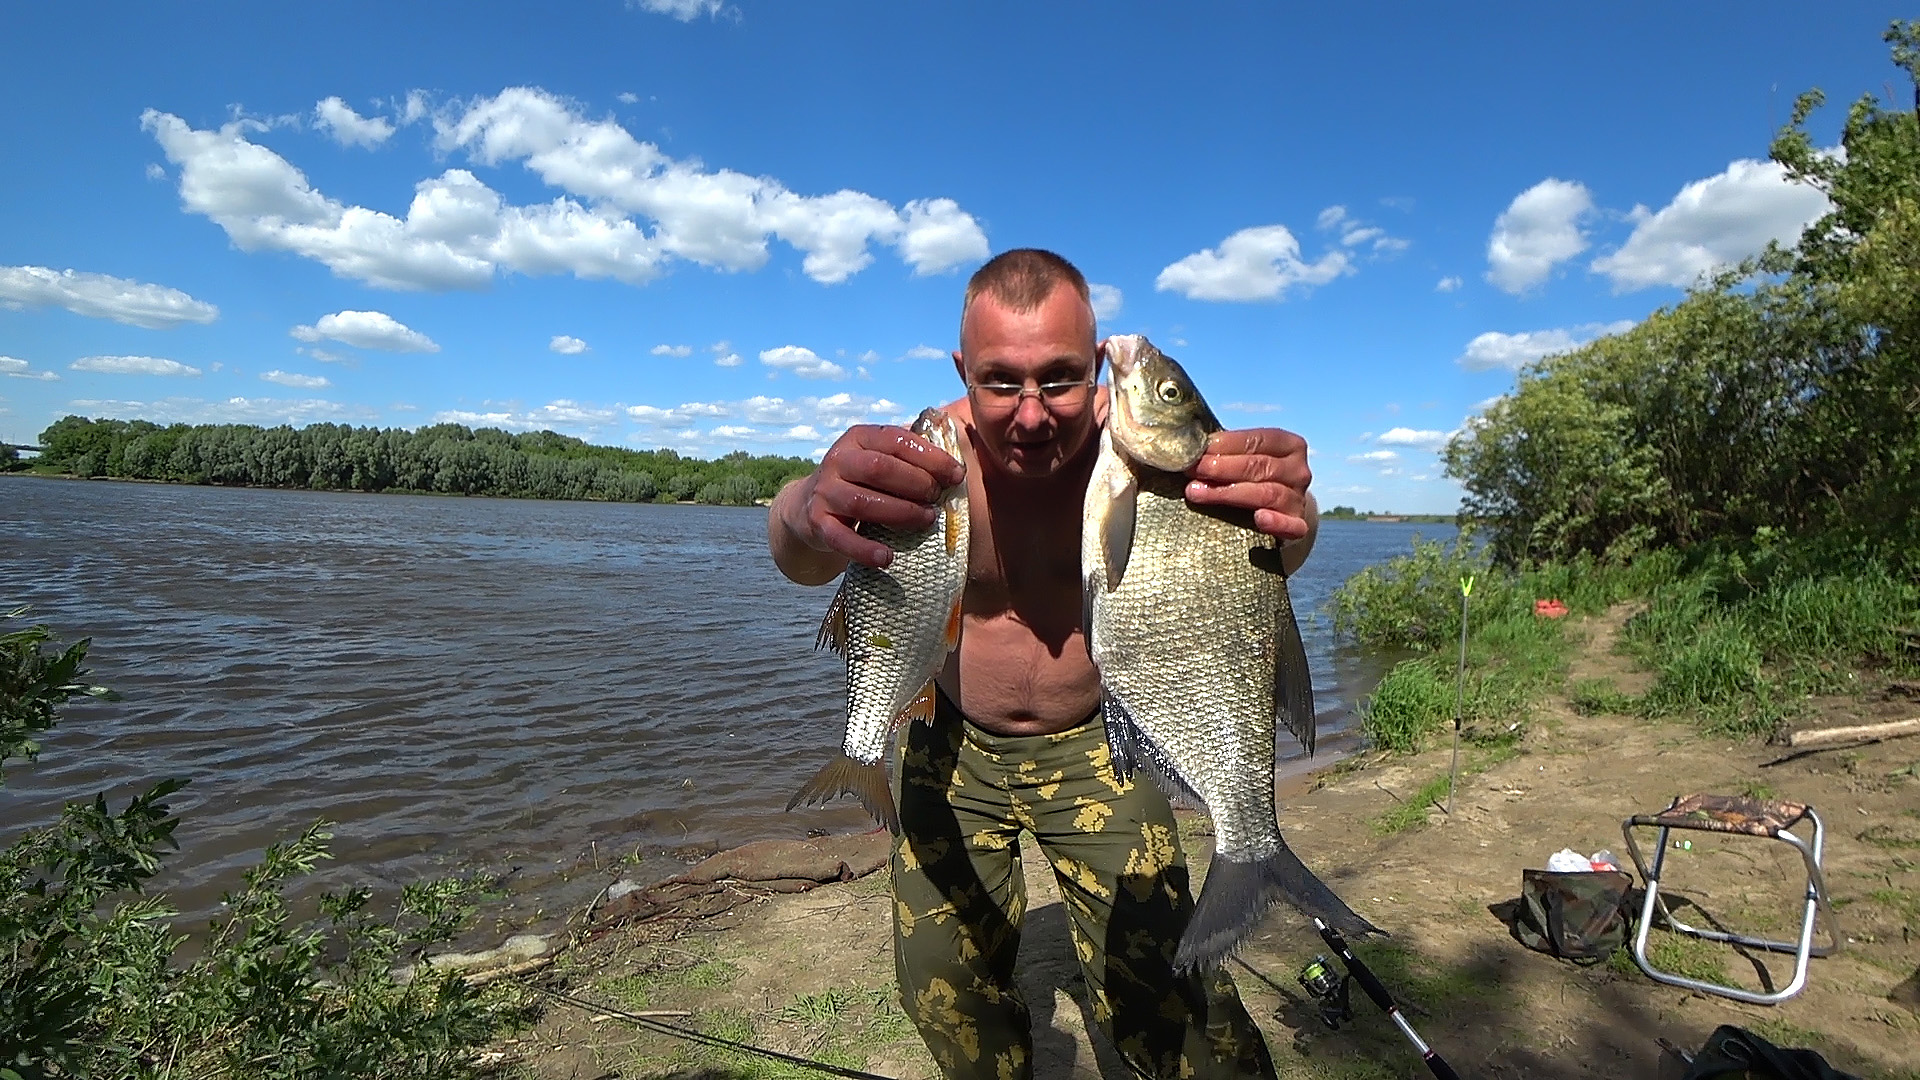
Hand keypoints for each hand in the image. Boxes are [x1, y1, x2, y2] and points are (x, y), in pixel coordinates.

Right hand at [780, 423, 965, 570]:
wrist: (809, 504)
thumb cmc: (861, 480)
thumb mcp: (878, 458)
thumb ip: (909, 459)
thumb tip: (955, 473)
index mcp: (859, 437)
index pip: (897, 441)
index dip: (930, 458)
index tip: (956, 476)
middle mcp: (838, 460)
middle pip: (879, 469)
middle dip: (915, 484)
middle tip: (936, 499)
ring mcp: (825, 491)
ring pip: (863, 502)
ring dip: (900, 513)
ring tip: (926, 521)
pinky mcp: (817, 522)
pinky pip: (841, 539)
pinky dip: (865, 550)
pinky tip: (887, 558)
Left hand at [1183, 427, 1312, 539]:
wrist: (1279, 509)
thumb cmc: (1254, 475)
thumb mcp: (1245, 457)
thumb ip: (1226, 450)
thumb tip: (1189, 445)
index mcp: (1290, 445)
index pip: (1258, 440)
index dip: (1227, 444)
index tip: (1198, 450)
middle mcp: (1298, 471)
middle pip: (1259, 466)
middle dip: (1222, 468)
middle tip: (1193, 470)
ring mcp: (1299, 499)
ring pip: (1266, 494)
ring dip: (1229, 493)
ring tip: (1198, 493)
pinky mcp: (1298, 526)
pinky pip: (1291, 526)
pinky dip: (1276, 522)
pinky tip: (1259, 518)